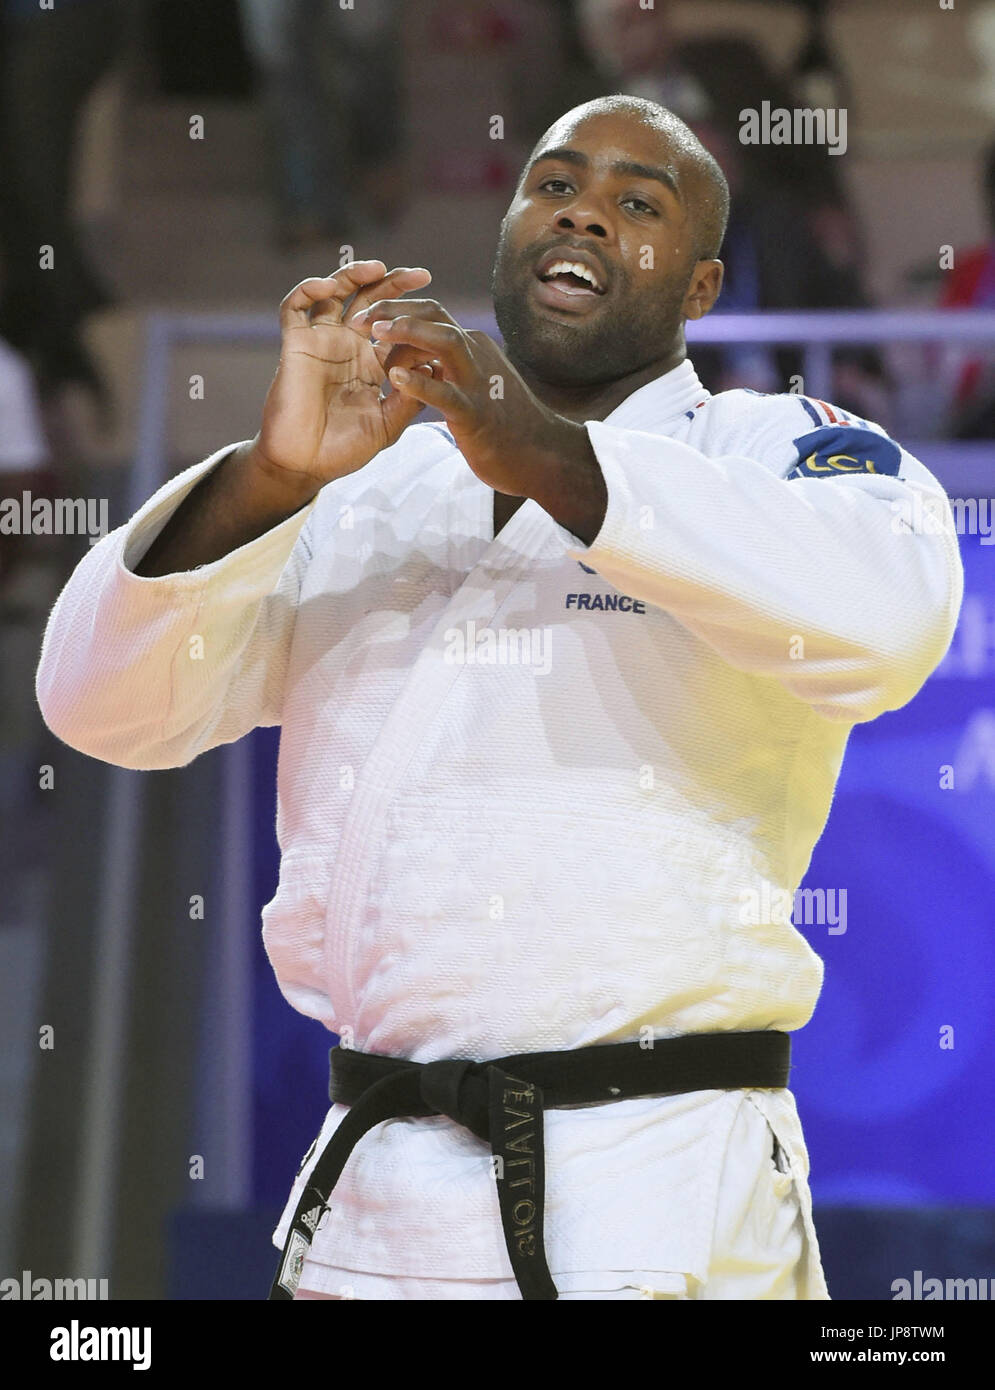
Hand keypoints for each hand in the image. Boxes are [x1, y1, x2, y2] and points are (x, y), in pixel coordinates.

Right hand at [249, 261, 434, 498]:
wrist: (305, 467)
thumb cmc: (343, 450)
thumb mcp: (387, 424)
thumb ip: (410, 397)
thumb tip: (435, 366)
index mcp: (370, 363)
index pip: (394, 327)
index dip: (415, 318)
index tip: (440, 324)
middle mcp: (346, 345)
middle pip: (370, 300)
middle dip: (394, 283)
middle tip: (422, 275)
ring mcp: (320, 342)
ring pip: (335, 293)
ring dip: (355, 275)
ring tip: (379, 268)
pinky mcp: (295, 345)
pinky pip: (295, 306)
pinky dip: (309, 289)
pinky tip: (330, 287)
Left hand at [352, 298, 607, 541]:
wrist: (543, 457)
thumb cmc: (507, 426)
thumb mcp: (476, 386)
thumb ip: (453, 370)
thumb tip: (425, 360)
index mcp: (473, 348)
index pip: (432, 313)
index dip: (397, 308)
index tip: (367, 315)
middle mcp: (476, 355)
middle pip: (433, 314)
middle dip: (394, 309)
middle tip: (358, 316)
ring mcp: (479, 382)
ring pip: (443, 341)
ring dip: (407, 332)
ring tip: (374, 332)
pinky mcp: (477, 413)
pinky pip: (446, 393)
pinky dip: (419, 383)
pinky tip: (395, 379)